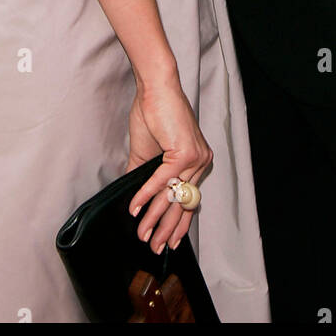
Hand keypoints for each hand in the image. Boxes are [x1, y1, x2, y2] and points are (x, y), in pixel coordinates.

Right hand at [126, 79, 211, 253]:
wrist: (156, 88)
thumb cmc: (153, 114)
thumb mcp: (147, 153)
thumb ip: (144, 177)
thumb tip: (134, 199)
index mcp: (197, 162)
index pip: (190, 200)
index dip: (178, 223)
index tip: (168, 242)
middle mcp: (202, 162)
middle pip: (184, 204)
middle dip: (167, 229)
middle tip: (154, 247)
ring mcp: (196, 158)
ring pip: (173, 196)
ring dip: (155, 218)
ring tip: (143, 234)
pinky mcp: (186, 152)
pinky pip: (163, 180)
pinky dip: (147, 195)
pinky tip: (136, 208)